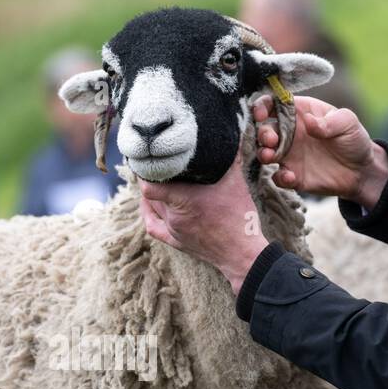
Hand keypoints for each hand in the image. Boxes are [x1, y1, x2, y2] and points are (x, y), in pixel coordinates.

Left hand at [138, 154, 268, 292]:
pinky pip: (152, 226)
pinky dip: (147, 211)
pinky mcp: (174, 240)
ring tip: (152, 175)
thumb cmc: (240, 219)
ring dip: (150, 191)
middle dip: (150, 175)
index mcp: (185, 200)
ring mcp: (172, 229)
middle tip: (153, 160)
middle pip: (150, 192)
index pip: (149, 185)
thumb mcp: (236, 184)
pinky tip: (147, 202)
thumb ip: (230, 158)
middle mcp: (174, 215)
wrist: (242, 253)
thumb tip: (230, 134)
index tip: (148, 156)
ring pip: (151, 206)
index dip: (145, 170)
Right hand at [253, 96, 387, 209]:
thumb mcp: (348, 122)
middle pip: (265, 129)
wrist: (361, 171)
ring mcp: (289, 155)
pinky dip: (279, 177)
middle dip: (262, 133)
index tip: (262, 114)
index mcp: (300, 113)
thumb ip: (330, 121)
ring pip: (265, 152)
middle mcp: (290, 133)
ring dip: (263, 153)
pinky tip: (291, 177)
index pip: (275, 104)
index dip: (263, 106)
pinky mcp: (293, 176)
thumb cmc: (354, 139)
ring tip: (270, 156)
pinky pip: (278, 177)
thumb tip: (309, 122)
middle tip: (271, 140)